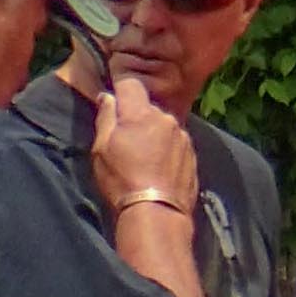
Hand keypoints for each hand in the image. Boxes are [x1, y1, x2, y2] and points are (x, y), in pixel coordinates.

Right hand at [90, 64, 196, 229]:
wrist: (157, 211)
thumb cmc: (122, 179)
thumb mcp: (102, 148)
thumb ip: (106, 117)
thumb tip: (108, 97)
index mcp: (141, 114)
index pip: (131, 85)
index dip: (121, 89)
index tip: (114, 101)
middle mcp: (166, 118)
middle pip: (148, 107)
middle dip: (137, 117)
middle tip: (126, 140)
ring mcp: (183, 136)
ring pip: (163, 125)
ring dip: (154, 133)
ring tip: (143, 158)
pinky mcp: (192, 153)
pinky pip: (176, 142)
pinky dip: (167, 149)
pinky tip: (158, 167)